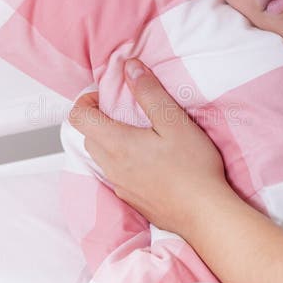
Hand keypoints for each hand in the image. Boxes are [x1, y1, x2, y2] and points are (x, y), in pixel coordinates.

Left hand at [68, 58, 227, 237]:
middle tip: (127, 111)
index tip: (109, 96)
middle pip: (88, 136)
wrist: (205, 214)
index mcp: (116, 144)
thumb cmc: (193, 167)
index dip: (87, 100)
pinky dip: (124, 161)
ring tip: (141, 135)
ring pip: (101, 156)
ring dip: (111, 140)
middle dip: (100, 119)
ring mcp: (120, 186)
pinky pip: (116, 174)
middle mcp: (111, 166)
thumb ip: (149, 92)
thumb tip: (130, 68)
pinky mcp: (132, 199)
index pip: (78, 117)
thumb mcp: (174, 121)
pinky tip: (152, 161)